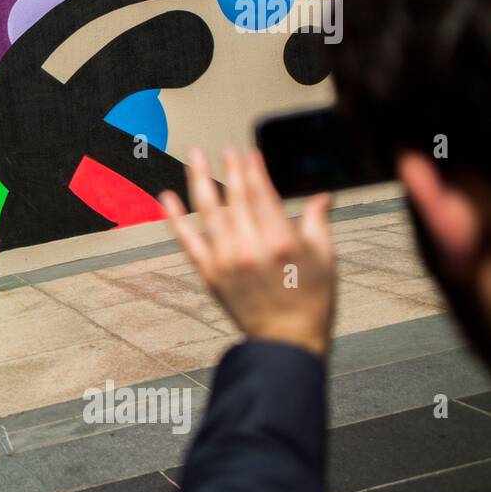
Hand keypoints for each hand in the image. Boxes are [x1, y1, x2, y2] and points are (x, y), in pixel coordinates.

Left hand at [159, 148, 335, 357]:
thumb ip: (317, 222)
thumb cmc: (311, 301)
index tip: (247, 154)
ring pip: (208, 212)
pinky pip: (187, 240)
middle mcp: (250, 247)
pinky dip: (174, 218)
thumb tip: (322, 197)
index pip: (261, 194)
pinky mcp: (209, 274)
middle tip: (224, 151)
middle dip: (229, 171)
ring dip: (198, 181)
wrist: (285, 341)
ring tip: (194, 158)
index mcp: (281, 241)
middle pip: (235, 199)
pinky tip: (165, 197)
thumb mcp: (325, 258)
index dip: (253, 171)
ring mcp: (226, 260)